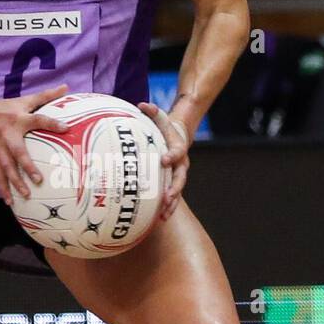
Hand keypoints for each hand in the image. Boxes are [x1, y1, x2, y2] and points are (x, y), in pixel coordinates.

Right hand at [0, 84, 69, 204]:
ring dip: (16, 182)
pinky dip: (3, 189)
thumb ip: (45, 96)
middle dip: (27, 166)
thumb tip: (66, 87)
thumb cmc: (3, 108)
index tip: (66, 128)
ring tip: (26, 195)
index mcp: (19, 119)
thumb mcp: (23, 100)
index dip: (51, 123)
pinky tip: (10, 202)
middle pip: (18, 152)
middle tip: (39, 179)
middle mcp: (8, 135)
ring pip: (7, 168)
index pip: (38, 120)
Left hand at [138, 102, 189, 221]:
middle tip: (167, 197)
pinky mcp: (171, 182)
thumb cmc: (163, 126)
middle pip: (180, 178)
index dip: (172, 155)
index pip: (177, 152)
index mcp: (178, 147)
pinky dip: (167, 207)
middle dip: (174, 188)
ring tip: (164, 215)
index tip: (164, 160)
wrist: (176, 136)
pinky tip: (159, 219)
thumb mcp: (159, 117)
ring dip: (172, 203)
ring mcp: (177, 175)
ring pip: (177, 191)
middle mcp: (181, 164)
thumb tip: (142, 104)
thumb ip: (152, 111)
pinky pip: (171, 197)